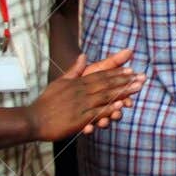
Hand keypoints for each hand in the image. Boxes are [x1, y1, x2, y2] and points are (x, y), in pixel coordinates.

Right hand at [27, 56, 144, 141]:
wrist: (32, 120)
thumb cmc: (45, 103)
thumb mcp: (60, 82)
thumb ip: (74, 70)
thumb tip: (83, 56)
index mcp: (77, 83)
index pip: (101, 76)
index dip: (117, 73)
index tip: (132, 70)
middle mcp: (80, 92)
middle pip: (107, 84)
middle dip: (126, 81)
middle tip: (142, 78)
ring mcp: (80, 105)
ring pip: (105, 97)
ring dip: (123, 92)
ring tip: (137, 88)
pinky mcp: (78, 119)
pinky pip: (97, 113)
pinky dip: (109, 109)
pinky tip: (121, 106)